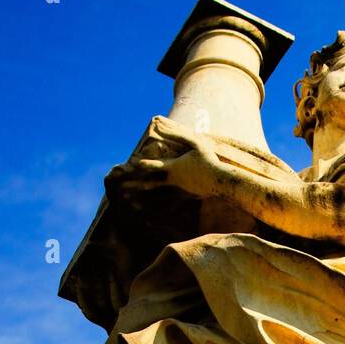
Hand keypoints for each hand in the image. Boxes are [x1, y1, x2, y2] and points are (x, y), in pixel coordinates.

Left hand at [105, 116, 228, 201]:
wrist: (222, 180)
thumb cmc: (210, 160)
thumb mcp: (195, 143)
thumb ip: (178, 135)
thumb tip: (163, 126)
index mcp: (175, 167)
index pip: (155, 166)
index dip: (143, 165)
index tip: (130, 167)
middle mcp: (174, 180)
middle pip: (151, 183)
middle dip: (136, 185)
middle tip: (122, 189)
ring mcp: (180, 190)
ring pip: (157, 196)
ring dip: (144, 200)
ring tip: (131, 204)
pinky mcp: (186, 198)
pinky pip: (169, 206)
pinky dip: (158, 210)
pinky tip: (149, 217)